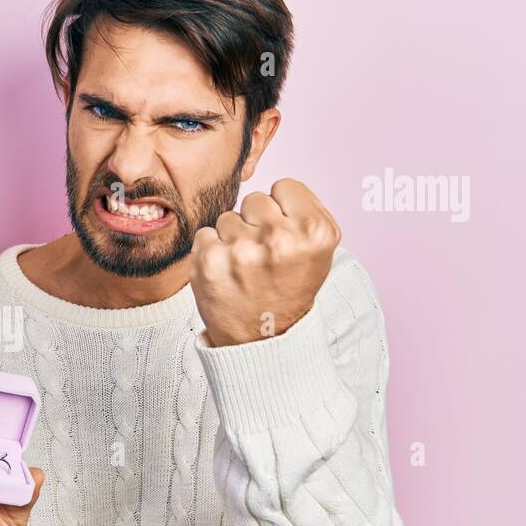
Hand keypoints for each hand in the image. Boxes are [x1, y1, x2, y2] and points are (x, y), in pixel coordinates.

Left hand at [186, 179, 341, 346]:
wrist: (264, 339)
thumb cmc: (290, 288)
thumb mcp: (320, 250)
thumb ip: (305, 210)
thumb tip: (278, 187)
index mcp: (316, 232)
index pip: (285, 185)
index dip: (282, 209)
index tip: (284, 236)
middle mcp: (281, 238)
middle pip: (255, 199)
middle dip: (256, 223)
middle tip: (263, 256)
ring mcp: (243, 249)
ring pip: (228, 216)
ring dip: (233, 238)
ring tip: (245, 268)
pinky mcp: (209, 260)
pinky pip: (205, 233)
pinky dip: (211, 251)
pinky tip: (226, 273)